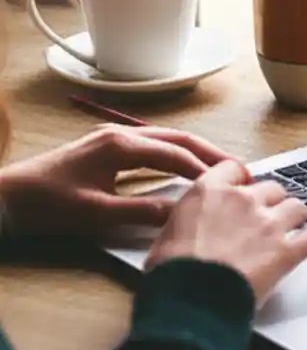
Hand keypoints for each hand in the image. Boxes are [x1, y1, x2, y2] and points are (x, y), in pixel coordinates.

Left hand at [0, 125, 231, 237]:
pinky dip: (175, 155)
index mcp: (119, 146)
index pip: (175, 154)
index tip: (231, 184)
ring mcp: (111, 139)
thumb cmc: (47, 206)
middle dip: (209, 152)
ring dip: (194, 152)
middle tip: (239, 169)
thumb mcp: (96, 214)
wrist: (6, 199)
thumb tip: (183, 213)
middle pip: (176, 138)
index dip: (205, 170)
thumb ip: (142, 212)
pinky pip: (151, 146)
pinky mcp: (104, 148)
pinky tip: (184, 169)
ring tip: (220, 168)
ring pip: (165, 139)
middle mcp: (118, 135)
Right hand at [146, 160, 306, 302]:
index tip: (244, 187)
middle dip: (270, 202)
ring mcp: (269, 224)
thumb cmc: (172, 274)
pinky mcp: (287, 250)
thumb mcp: (166, 236)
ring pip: (298, 206)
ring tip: (291, 230)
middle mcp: (243, 201)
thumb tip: (190, 228)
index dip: (242, 179)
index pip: (234, 168)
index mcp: (210, 192)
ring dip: (295, 217)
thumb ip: (188, 221)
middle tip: (265, 219)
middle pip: (271, 187)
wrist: (190, 300)